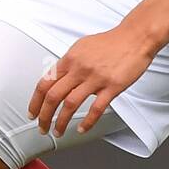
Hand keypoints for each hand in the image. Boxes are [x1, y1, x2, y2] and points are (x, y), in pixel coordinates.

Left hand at [28, 25, 157, 138]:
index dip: (35, 101)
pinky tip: (82, 128)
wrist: (135, 37)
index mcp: (70, 59)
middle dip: (44, 116)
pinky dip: (87, 122)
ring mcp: (96, 78)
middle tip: (42, 127)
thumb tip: (58, 77)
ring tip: (59, 131)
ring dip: (61, 122)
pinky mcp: (112, 86)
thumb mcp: (82, 47)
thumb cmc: (111, 42)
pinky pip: (96, 109)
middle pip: (53, 97)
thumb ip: (69, 63)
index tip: (33, 113)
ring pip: (70, 105)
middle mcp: (79, 69)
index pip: (45, 83)